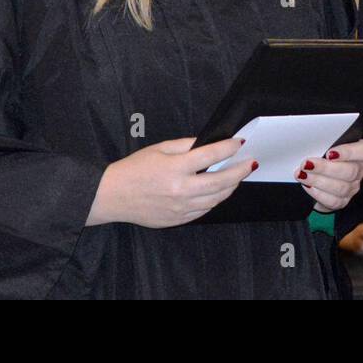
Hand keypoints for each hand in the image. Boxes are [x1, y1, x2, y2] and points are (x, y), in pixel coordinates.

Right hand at [88, 137, 254, 228]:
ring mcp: (180, 207)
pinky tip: (219, 191)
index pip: (211, 155)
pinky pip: (204, 210)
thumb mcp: (159, 148)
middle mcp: (180, 189)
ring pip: (216, 199)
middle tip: (250, 163)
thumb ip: (186, 145)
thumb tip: (209, 143)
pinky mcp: (177, 219)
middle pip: (221, 181)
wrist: (111, 196)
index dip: (229, 148)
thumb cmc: (133, 169)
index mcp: (175, 168)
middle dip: (240, 171)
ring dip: (231, 187)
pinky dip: (215, 200)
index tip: (239, 143)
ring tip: (237, 176)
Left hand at [300, 139, 362, 212]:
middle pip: (350, 171)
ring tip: (302, 175)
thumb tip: (310, 144)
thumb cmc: (326, 154)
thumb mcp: (329, 144)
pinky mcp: (343, 201)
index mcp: (362, 152)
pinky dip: (318, 193)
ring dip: (318, 181)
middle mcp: (360, 170)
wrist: (322, 175)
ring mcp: (353, 187)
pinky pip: (333, 200)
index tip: (329, 153)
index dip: (349, 152)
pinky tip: (307, 186)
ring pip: (341, 187)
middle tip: (306, 164)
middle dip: (325, 168)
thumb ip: (326, 144)